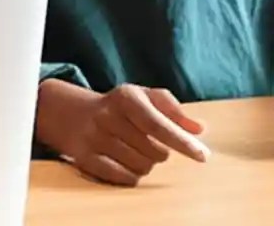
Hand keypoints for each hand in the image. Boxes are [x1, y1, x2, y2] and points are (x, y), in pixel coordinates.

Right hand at [37, 80, 209, 186]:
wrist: (71, 114)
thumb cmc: (119, 107)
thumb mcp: (144, 97)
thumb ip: (173, 110)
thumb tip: (198, 129)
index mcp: (126, 97)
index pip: (158, 125)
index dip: (182, 142)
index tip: (202, 155)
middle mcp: (107, 115)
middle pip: (155, 152)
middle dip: (160, 152)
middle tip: (148, 142)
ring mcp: (94, 137)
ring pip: (142, 167)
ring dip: (146, 164)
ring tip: (134, 150)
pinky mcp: (85, 158)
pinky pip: (124, 178)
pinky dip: (131, 175)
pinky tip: (125, 162)